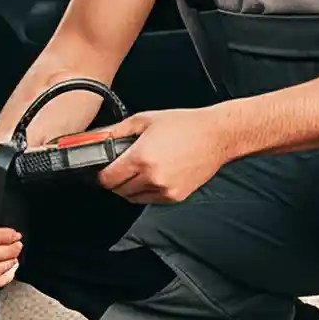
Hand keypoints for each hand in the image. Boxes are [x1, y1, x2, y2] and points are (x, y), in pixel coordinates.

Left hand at [97, 108, 231, 203]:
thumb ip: (119, 130)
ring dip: (130, 188)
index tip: (103, 170)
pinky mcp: (175, 196)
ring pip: (133, 198)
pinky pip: (151, 200)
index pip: (108, 179)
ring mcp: (164, 189)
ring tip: (137, 172)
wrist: (216, 136)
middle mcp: (151, 177)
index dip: (102, 175)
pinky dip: (146, 192)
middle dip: (115, 181)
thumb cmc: (185, 125)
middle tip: (119, 169)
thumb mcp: (146, 119)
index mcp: (141, 157)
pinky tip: (153, 176)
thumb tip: (102, 138)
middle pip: (119, 190)